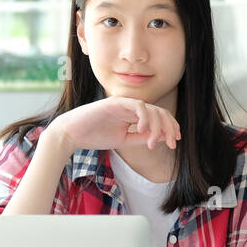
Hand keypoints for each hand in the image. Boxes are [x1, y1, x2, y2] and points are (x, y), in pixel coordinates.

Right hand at [49, 97, 180, 152]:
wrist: (71, 134)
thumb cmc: (94, 136)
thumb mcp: (124, 140)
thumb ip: (141, 138)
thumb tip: (162, 138)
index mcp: (134, 114)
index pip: (159, 116)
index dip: (170, 127)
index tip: (175, 141)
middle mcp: (131, 107)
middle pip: (160, 111)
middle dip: (170, 127)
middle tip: (173, 143)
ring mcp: (124, 103)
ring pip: (152, 109)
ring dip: (158, 127)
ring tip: (153, 142)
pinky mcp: (116, 102)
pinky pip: (138, 106)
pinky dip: (145, 118)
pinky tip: (143, 131)